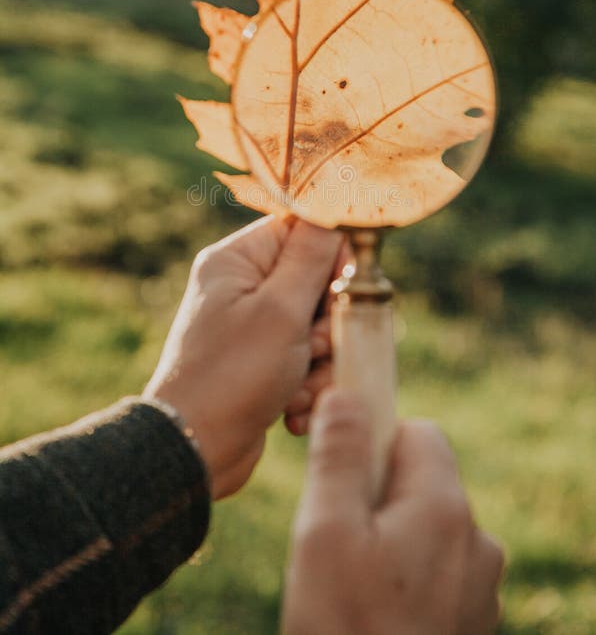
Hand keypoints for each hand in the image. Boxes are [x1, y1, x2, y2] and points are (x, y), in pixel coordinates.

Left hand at [143, 216, 341, 498]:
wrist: (195, 451)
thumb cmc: (233, 374)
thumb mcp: (280, 310)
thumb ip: (312, 257)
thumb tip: (332, 204)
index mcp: (237, 260)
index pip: (303, 231)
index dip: (333, 259)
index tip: (342, 289)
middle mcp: (243, 287)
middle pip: (318, 284)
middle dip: (326, 325)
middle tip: (311, 347)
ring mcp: (252, 327)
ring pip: (318, 328)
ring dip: (319, 364)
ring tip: (294, 388)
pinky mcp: (263, 363)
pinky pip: (306, 362)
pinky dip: (307, 387)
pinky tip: (289, 411)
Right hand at [283, 390, 503, 634]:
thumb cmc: (343, 626)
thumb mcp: (325, 531)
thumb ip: (340, 453)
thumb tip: (348, 393)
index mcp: (447, 508)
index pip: (419, 431)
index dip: (375, 443)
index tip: (342, 478)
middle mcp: (479, 542)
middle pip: (424, 480)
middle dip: (380, 494)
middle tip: (338, 541)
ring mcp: (480, 587)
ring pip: (428, 527)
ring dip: (392, 538)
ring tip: (353, 584)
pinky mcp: (472, 620)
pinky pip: (438, 570)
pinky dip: (407, 575)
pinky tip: (375, 611)